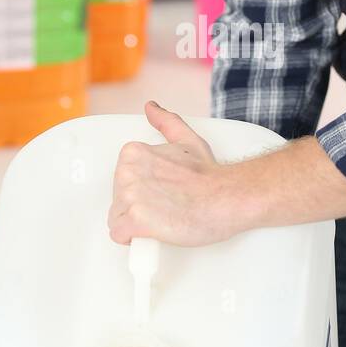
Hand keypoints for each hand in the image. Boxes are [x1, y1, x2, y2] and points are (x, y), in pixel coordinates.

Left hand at [107, 101, 235, 246]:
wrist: (226, 198)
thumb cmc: (210, 176)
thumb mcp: (187, 140)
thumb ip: (166, 122)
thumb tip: (151, 108)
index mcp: (133, 153)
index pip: (121, 181)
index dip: (142, 191)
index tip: (162, 191)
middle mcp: (127, 173)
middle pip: (119, 200)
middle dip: (140, 207)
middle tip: (167, 205)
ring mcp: (130, 197)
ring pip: (119, 218)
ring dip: (139, 223)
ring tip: (165, 217)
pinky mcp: (135, 220)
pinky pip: (119, 234)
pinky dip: (134, 238)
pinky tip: (154, 231)